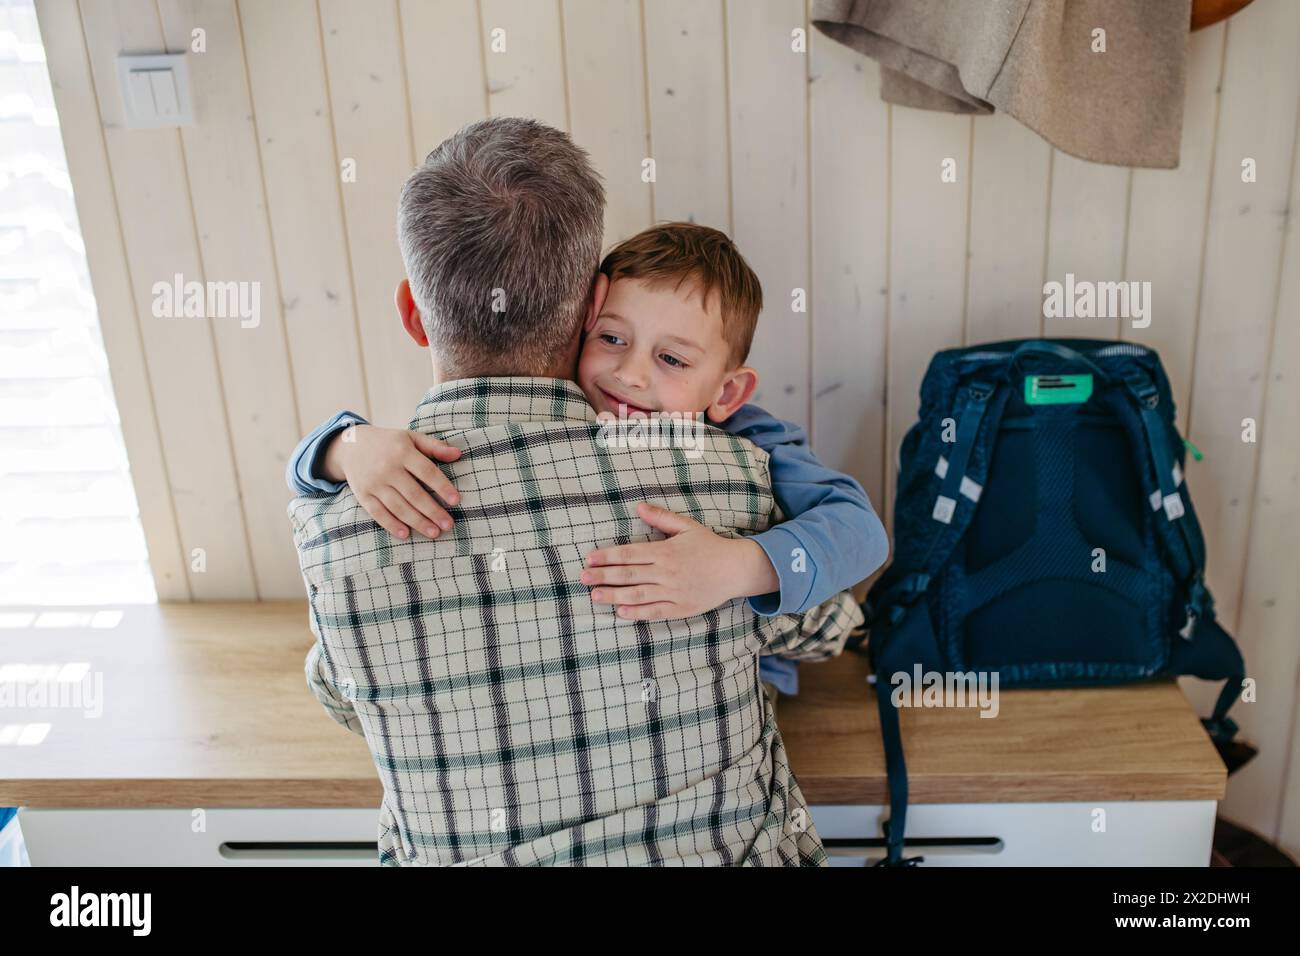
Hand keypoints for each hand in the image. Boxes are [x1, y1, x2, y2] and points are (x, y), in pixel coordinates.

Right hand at [323, 425, 462, 538]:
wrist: (351, 445)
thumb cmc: (389, 443)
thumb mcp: (411, 438)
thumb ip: (434, 447)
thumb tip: (458, 454)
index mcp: (402, 452)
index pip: (426, 472)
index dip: (442, 487)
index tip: (456, 501)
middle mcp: (387, 468)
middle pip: (413, 493)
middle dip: (432, 511)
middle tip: (448, 525)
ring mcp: (374, 483)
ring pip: (398, 506)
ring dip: (417, 521)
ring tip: (434, 533)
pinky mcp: (363, 495)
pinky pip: (378, 513)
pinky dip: (391, 524)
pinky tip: (405, 534)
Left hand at [581, 502, 779, 620]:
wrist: (735, 569)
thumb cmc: (709, 545)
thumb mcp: (686, 526)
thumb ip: (661, 518)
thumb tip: (638, 507)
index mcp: (665, 551)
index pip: (629, 554)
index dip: (607, 557)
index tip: (589, 559)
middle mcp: (667, 572)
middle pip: (629, 575)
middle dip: (603, 576)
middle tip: (582, 578)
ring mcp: (674, 591)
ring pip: (638, 594)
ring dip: (614, 596)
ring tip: (595, 596)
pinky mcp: (681, 608)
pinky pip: (655, 611)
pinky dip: (637, 612)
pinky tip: (620, 612)